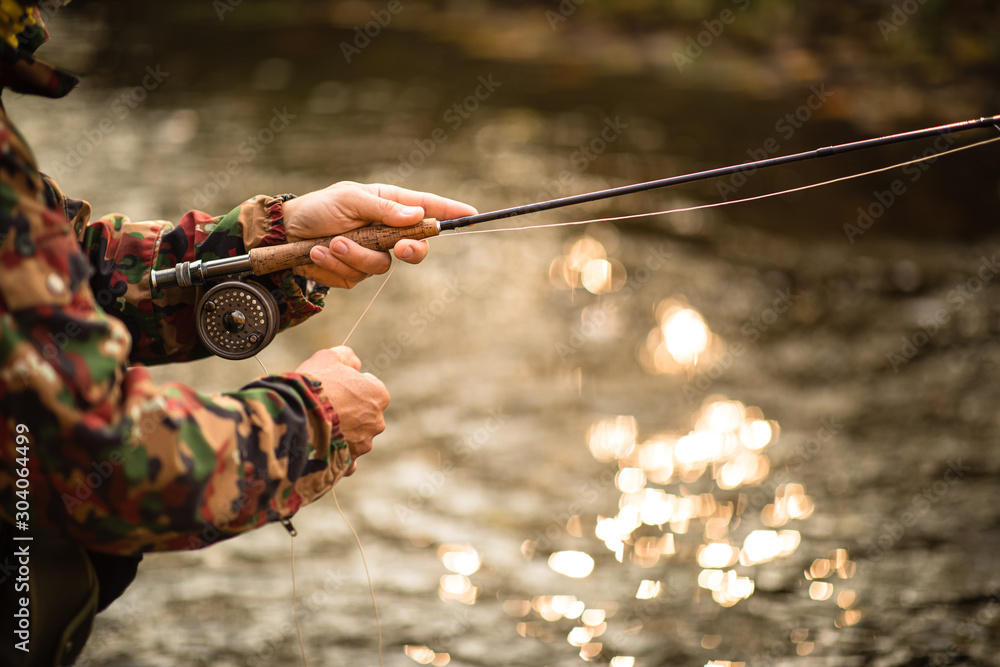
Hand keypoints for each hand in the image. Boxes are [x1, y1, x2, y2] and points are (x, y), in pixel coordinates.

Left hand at [282, 182, 476, 288]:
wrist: (285, 234)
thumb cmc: (318, 208)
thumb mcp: (350, 199)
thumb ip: (384, 209)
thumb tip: (417, 215)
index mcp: (389, 205)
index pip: (427, 208)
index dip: (450, 212)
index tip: (471, 214)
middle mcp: (386, 231)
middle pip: (417, 247)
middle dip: (411, 249)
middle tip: (400, 247)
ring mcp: (372, 254)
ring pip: (381, 266)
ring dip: (354, 254)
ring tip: (332, 242)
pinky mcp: (355, 273)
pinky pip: (357, 276)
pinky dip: (336, 264)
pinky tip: (319, 252)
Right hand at [296, 346, 389, 475]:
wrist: (296, 419)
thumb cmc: (313, 386)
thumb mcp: (327, 358)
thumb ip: (345, 356)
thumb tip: (354, 362)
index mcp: (378, 395)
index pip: (371, 387)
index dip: (351, 385)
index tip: (335, 386)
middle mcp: (377, 421)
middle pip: (364, 413)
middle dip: (349, 410)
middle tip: (325, 407)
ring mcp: (363, 444)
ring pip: (355, 437)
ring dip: (341, 433)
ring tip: (317, 427)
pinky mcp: (349, 462)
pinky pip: (346, 459)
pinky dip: (336, 455)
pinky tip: (321, 448)